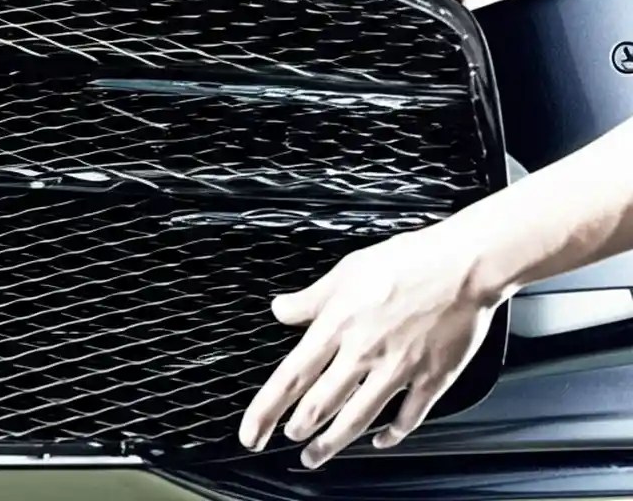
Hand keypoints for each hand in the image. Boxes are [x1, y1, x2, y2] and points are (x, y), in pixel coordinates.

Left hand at [237, 224, 503, 468]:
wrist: (465, 265)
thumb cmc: (408, 262)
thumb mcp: (345, 272)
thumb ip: (309, 299)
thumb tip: (279, 310)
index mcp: (337, 327)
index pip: (290, 378)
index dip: (266, 410)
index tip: (251, 432)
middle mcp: (363, 353)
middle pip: (320, 405)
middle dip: (298, 429)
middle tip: (286, 439)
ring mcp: (398, 370)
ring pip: (357, 418)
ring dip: (332, 443)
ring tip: (315, 455)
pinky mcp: (432, 378)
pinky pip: (408, 416)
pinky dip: (392, 434)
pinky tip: (381, 441)